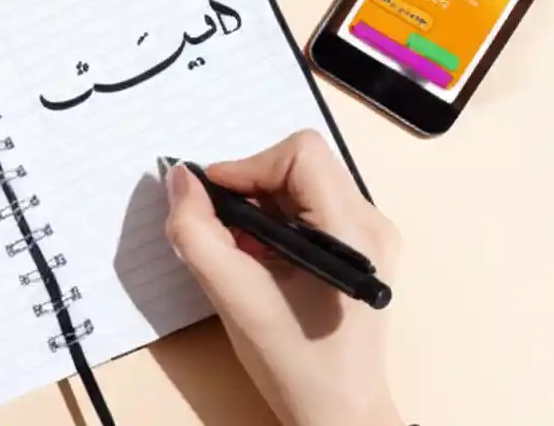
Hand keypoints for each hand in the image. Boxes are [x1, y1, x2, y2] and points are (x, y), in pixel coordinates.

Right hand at [165, 131, 403, 425]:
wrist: (337, 412)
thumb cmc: (293, 362)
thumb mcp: (233, 297)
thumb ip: (197, 233)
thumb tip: (181, 180)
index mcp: (352, 231)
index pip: (300, 154)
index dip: (248, 166)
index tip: (214, 200)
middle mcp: (372, 223)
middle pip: (302, 164)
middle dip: (252, 186)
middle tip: (225, 229)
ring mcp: (371, 235)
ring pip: (303, 183)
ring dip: (262, 205)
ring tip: (243, 250)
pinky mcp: (360, 247)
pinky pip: (311, 207)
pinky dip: (277, 220)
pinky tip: (263, 259)